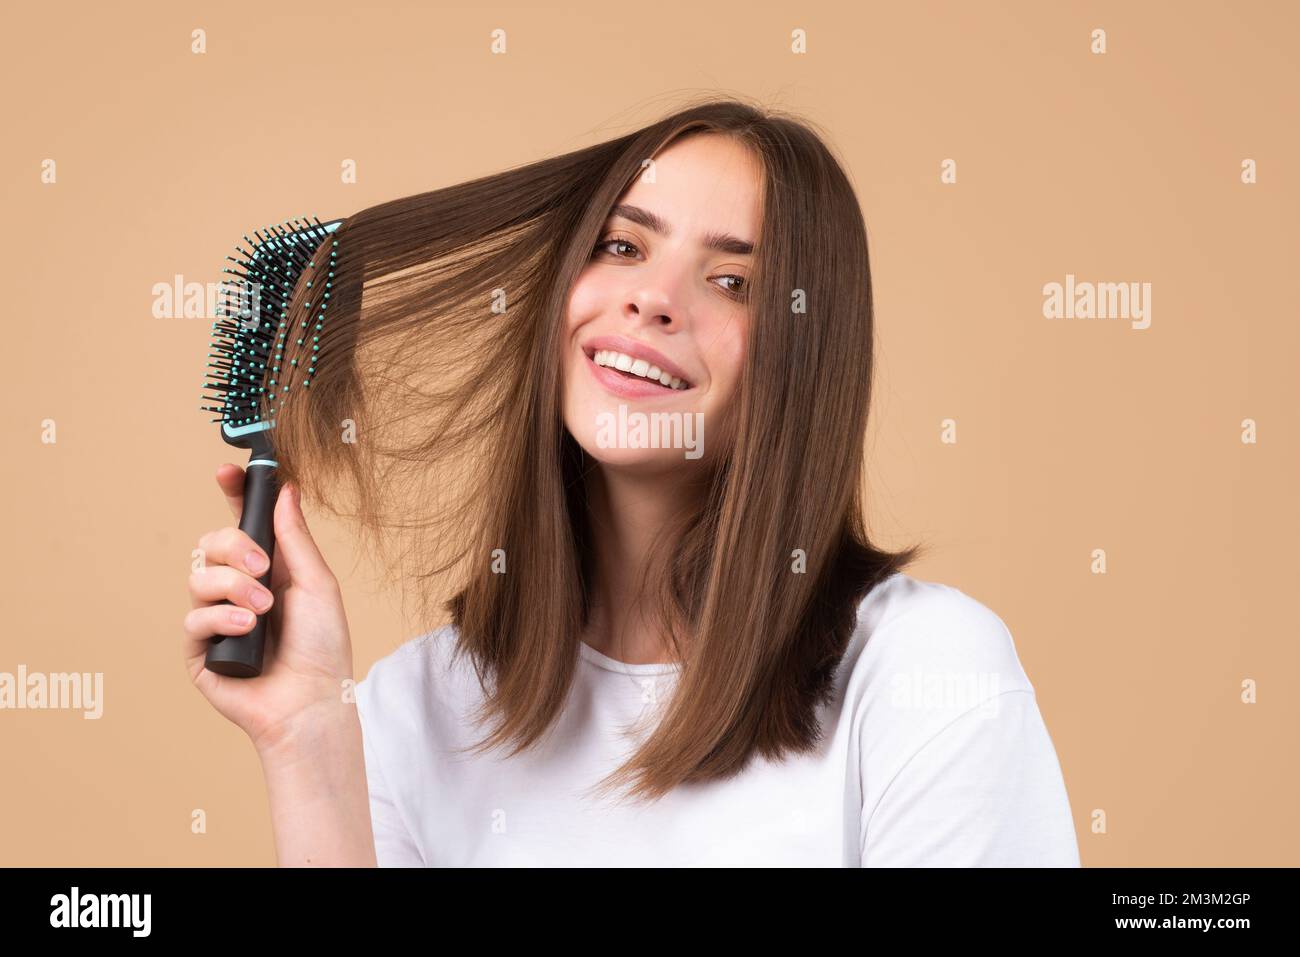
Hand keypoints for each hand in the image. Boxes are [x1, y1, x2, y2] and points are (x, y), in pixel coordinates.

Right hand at [183, 465, 354, 756]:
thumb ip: (295, 537)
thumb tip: (286, 490)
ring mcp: (217, 619)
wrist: (311, 701)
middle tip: (262, 567)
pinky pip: (194, 617)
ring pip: (199, 576)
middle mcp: (239, 590)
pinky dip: (222, 619)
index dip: (233, 496)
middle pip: (212, 543)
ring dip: (233, 588)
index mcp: (269, 570)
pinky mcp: (200, 650)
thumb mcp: (317, 583)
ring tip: (263, 612)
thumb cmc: (323, 647)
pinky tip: (248, 630)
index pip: (242, 524)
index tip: (228, 472)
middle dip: (234, 547)